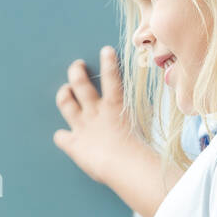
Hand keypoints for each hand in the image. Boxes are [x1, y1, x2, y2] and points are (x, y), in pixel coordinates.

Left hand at [54, 47, 142, 183]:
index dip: (108, 62)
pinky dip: (61, 136)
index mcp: (114, 106)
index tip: (106, 50)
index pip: (111, 77)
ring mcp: (82, 127)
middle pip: (80, 85)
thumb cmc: (142, 147)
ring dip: (63, 95)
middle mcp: (95, 113)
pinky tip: (64, 136)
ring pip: (66, 104)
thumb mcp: (148, 125)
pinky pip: (61, 137)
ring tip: (64, 91)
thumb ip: (148, 112)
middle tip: (77, 65)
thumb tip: (156, 105)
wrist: (125, 166)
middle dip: (76, 72)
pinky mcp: (74, 144)